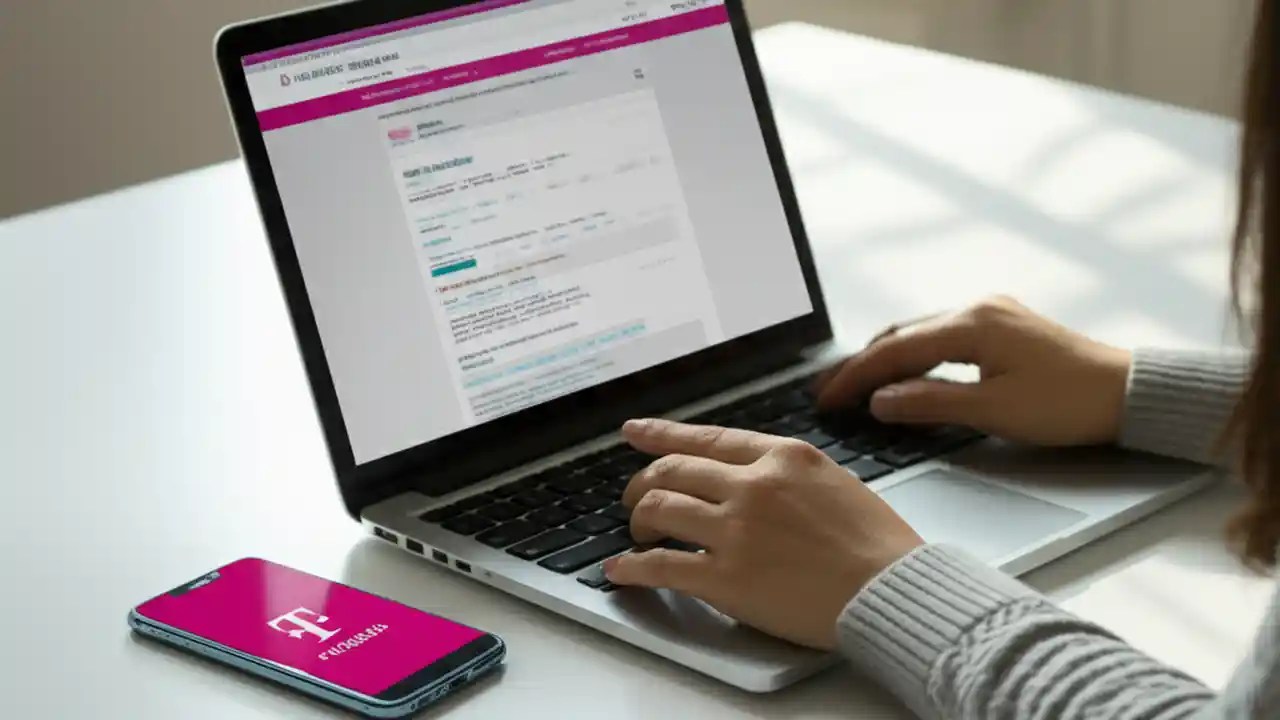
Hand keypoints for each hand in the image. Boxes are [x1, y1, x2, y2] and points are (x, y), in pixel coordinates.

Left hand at [604, 419, 922, 649]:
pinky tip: (623, 570)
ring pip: (658, 508)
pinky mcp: (726, 578)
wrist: (893, 590)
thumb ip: (786, 473)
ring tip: (638, 531)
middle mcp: (752, 486)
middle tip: (635, 495)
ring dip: (639, 519)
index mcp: (782, 457)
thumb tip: (748, 477)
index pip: (706, 437)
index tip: (636, 432)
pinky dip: (633, 567)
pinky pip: (661, 565)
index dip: (661, 433)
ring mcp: (735, 530)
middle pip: (672, 470)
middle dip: (643, 481)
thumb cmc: (877, 545)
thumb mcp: (833, 480)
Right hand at [817, 296, 1131, 446]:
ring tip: (856, 385)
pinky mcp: (1006, 326)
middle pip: (901, 334)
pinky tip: (905, 373)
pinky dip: (915, 355)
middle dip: (861, 364)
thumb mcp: (993, 411)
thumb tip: (880, 401)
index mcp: (971, 324)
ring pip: (921, 333)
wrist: (1131, 394)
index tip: (825, 398)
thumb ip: (930, 403)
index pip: (894, 350)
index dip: (854, 376)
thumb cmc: (1069, 404)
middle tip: (828, 391)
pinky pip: (943, 336)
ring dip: (887, 359)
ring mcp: (993, 313)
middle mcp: (977, 308)